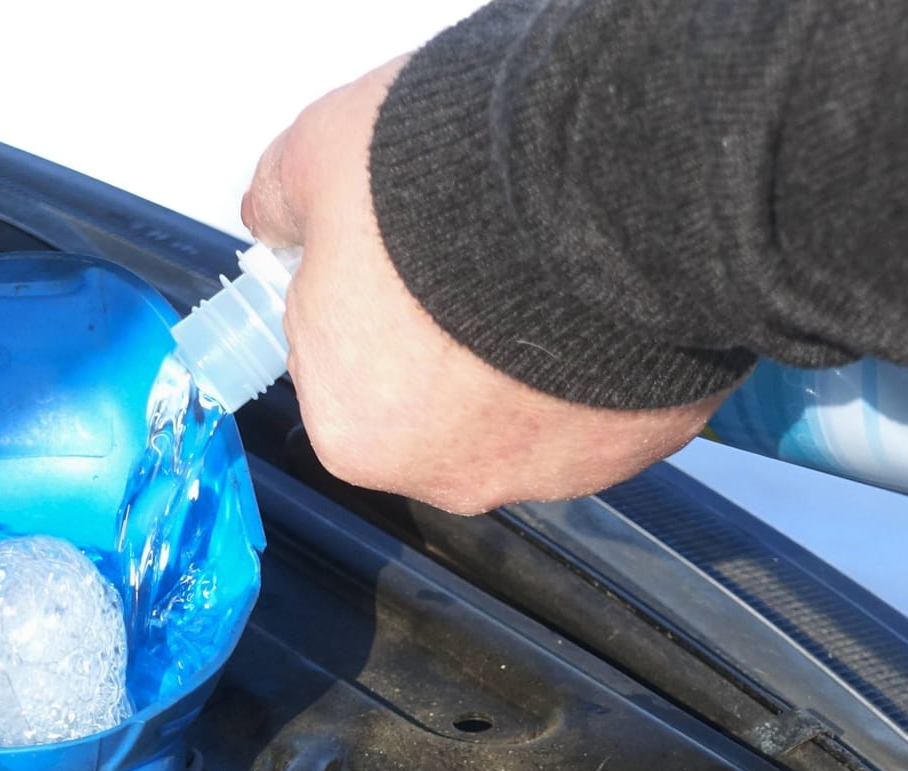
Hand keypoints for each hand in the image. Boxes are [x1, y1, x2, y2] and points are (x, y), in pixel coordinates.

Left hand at [243, 57, 734, 515]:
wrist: (596, 198)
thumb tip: (274, 218)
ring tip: (544, 266)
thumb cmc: (440, 194)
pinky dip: (601, 357)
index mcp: (350, 427)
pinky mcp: (633, 448)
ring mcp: (549, 470)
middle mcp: (447, 473)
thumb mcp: (313, 159)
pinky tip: (600, 292)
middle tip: (470, 250)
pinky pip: (606, 402)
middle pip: (432, 397)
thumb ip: (281, 201)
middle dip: (445, 332)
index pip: (338, 362)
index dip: (364, 294)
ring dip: (528, 352)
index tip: (390, 247)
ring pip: (524, 405)